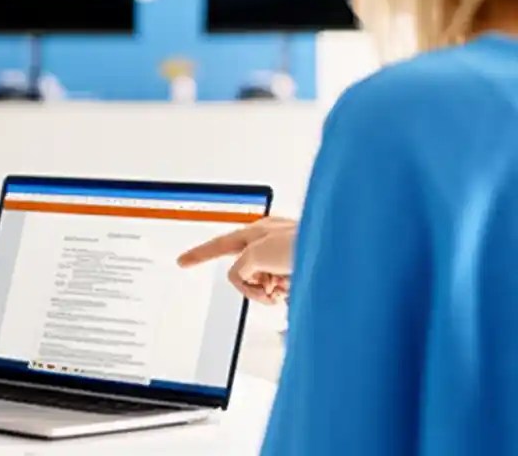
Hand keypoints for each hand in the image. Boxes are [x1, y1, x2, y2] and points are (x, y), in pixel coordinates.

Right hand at [176, 217, 297, 304]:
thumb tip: (246, 279)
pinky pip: (280, 292)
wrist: (343, 257)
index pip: (218, 244)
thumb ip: (241, 266)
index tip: (182, 261)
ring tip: (289, 284)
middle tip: (269, 287)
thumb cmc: (308, 243)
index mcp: (257, 230)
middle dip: (253, 285)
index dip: (198, 254)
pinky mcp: (299, 274)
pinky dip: (287, 295)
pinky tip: (299, 288)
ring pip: (262, 285)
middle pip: (243, 272)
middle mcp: (270, 243)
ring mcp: (285, 259)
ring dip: (273, 291)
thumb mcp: (257, 252)